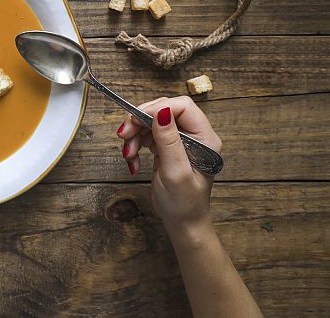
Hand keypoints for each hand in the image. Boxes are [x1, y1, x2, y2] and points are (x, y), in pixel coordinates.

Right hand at [117, 96, 221, 243]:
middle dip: (140, 120)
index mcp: (205, 138)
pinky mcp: (166, 147)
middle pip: (163, 111)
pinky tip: (132, 160)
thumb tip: (161, 111)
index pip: (182, 106)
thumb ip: (168, 140)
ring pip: (151, 122)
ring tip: (128, 154)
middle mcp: (194, 135)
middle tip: (124, 133)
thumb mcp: (175, 171)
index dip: (158, 108)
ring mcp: (179, 140)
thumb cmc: (185, 203)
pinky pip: (146, 135)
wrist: (182, 222)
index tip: (137, 118)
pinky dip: (135, 144)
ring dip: (134, 135)